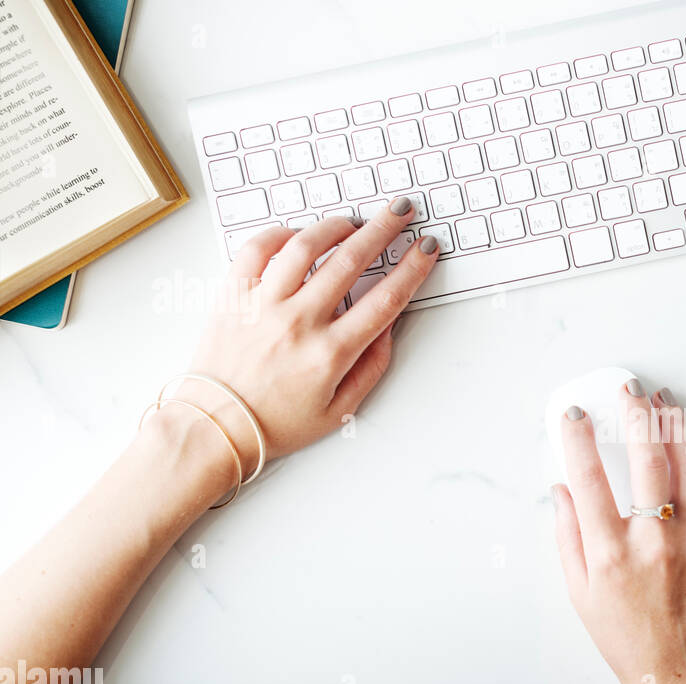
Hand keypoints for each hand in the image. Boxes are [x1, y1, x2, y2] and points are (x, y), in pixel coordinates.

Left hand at [173, 198, 438, 476]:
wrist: (215, 426)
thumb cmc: (276, 423)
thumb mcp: (339, 410)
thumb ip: (371, 367)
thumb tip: (387, 327)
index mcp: (330, 353)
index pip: (385, 299)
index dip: (412, 268)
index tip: (426, 249)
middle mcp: (298, 322)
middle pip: (351, 260)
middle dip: (383, 229)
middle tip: (400, 211)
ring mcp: (263, 305)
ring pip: (305, 245)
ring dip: (335, 226)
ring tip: (351, 222)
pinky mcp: (234, 295)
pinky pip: (257, 248)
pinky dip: (280, 234)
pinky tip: (298, 237)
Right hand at [552, 383, 685, 683]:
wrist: (677, 672)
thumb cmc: (625, 638)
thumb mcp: (580, 592)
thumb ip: (567, 537)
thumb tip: (561, 491)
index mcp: (610, 552)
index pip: (588, 477)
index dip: (578, 437)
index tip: (573, 414)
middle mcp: (652, 540)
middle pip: (646, 457)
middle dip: (635, 414)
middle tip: (628, 390)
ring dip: (673, 425)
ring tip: (664, 402)